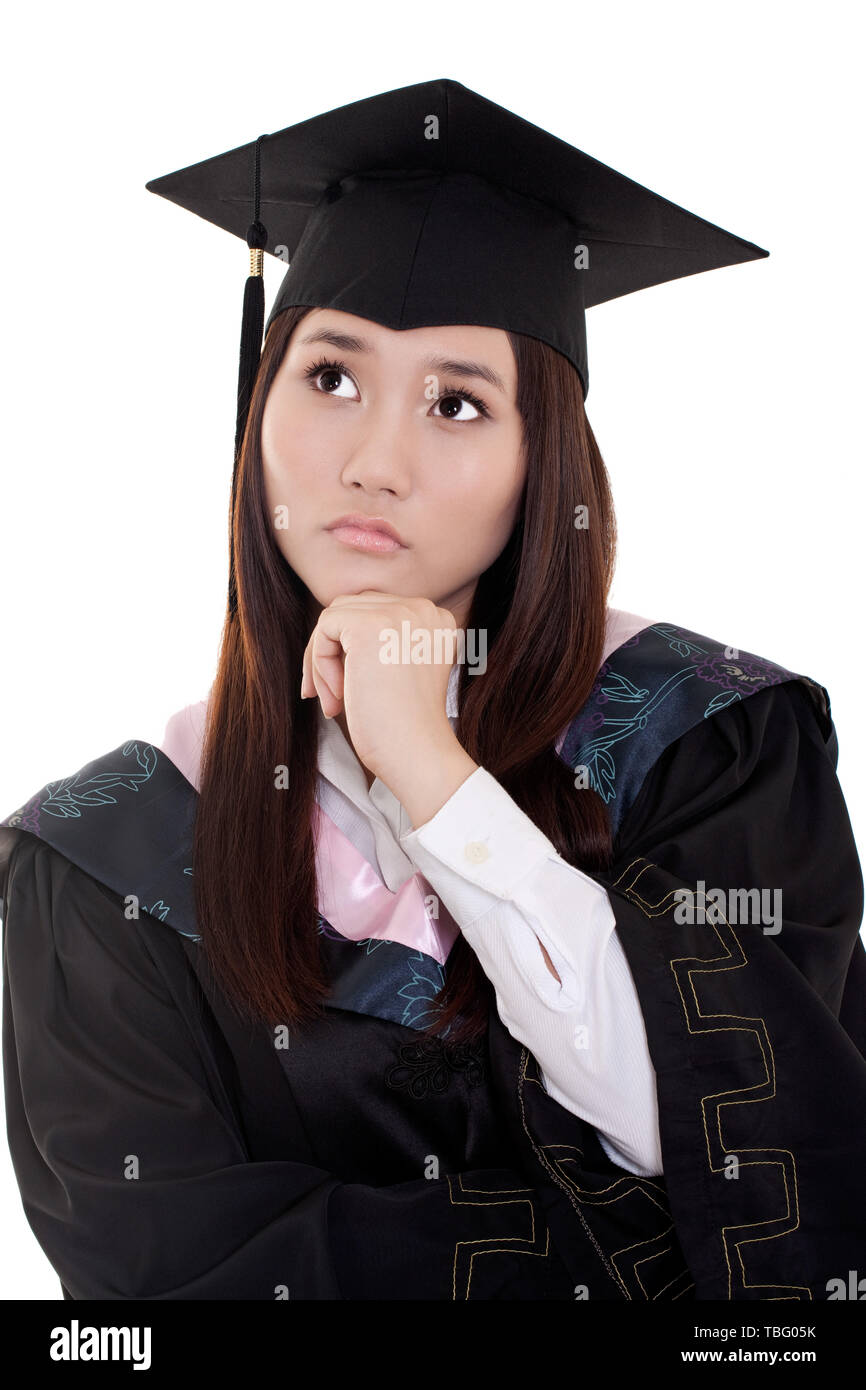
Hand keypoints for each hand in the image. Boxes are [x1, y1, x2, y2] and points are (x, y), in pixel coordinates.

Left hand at [300, 591, 470, 796]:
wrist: (417, 752)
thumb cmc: (405, 726)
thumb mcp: (400, 672)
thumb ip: (381, 643)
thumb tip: (329, 632)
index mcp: (436, 619)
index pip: (376, 612)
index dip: (352, 649)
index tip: (343, 690)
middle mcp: (422, 608)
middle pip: (354, 610)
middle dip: (332, 652)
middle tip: (327, 696)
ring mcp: (397, 613)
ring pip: (335, 618)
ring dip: (323, 660)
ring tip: (333, 702)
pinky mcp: (368, 626)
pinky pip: (324, 629)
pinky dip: (319, 663)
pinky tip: (337, 697)